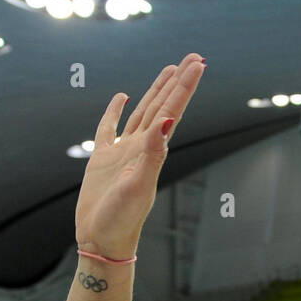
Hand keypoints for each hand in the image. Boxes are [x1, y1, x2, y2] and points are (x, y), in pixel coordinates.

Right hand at [75, 54, 205, 258]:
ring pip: (142, 113)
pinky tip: (123, 98)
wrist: (101, 243)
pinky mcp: (102, 159)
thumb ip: (153, 153)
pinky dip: (115, 110)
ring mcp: (122, 153)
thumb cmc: (121, 220)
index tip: (199, 63)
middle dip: (178, 82)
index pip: (172, 112)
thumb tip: (166, 122)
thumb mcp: (138, 185)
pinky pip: (109, 128)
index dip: (185, 87)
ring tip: (169, 69)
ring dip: (156, 92)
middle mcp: (141, 149)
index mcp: (153, 152)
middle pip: (163, 107)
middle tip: (194, 58)